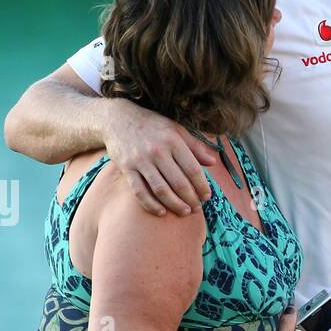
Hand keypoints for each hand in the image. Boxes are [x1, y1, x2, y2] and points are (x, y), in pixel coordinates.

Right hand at [103, 98, 217, 215]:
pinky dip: (151, 204)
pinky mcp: (127, 168)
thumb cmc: (152, 125)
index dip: (202, 186)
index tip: (207, 196)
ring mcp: (141, 160)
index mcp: (173, 140)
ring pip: (161, 189)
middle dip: (191, 199)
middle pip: (178, 182)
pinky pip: (140, 191)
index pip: (193, 169)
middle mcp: (157, 151)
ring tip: (184, 212)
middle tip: (197, 208)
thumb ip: (195, 146)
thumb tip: (213, 162)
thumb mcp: (176, 130)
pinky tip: (161, 212)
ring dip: (174, 204)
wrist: (118, 118)